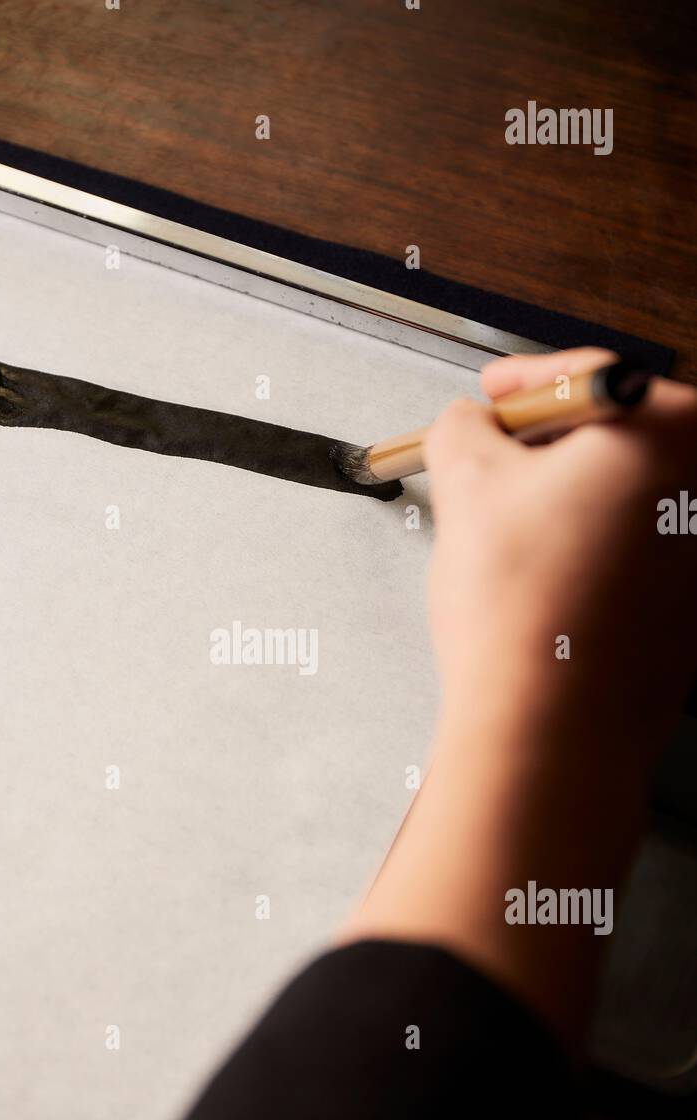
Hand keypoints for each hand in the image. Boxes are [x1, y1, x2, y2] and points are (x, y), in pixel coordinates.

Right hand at [424, 348, 696, 767]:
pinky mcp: (689, 608)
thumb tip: (467, 426)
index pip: (591, 375)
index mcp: (672, 432)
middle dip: (548, 446)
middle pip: (619, 435)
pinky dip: (592, 549)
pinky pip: (638, 552)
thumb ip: (463, 427)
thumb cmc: (527, 613)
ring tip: (510, 537)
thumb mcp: (467, 483)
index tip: (496, 395)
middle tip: (494, 466)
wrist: (550, 726)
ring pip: (628, 495)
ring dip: (568, 499)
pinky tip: (542, 580)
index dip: (525, 382)